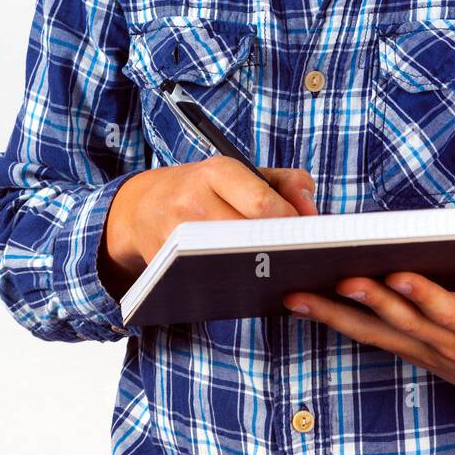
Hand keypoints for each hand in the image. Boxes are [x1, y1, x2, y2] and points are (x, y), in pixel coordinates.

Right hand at [99, 160, 318, 298]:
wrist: (142, 206)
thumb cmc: (206, 188)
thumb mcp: (245, 173)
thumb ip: (289, 183)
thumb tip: (312, 213)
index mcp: (216, 172)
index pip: (261, 202)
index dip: (289, 223)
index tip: (307, 234)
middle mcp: (192, 201)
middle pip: (247, 235)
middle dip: (278, 248)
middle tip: (298, 256)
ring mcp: (175, 236)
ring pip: (229, 260)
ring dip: (258, 267)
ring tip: (279, 268)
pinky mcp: (167, 266)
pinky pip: (209, 278)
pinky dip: (233, 282)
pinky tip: (250, 281)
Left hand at [282, 260, 454, 414]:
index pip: (448, 310)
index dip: (421, 295)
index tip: (396, 275)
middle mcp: (449, 344)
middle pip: (401, 323)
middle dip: (367, 301)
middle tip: (336, 278)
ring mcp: (428, 353)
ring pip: (376, 334)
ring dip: (334, 316)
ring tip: (296, 296)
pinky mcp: (416, 355)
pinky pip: (374, 338)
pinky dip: (341, 322)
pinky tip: (309, 307)